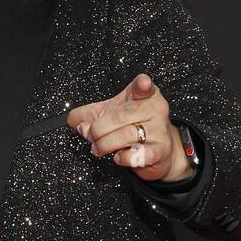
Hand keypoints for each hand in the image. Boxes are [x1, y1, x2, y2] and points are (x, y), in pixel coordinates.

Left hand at [66, 73, 192, 181]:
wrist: (158, 152)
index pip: (143, 87)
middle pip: (121, 115)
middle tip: (92, 136)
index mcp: (144, 95)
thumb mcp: (107, 114)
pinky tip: (119, 156)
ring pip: (127, 135)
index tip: (143, 83)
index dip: (142, 84)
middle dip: (99, 129)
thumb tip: (80, 125)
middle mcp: (155, 109)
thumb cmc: (131, 128)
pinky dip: (122, 157)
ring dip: (106, 144)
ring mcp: (159, 130)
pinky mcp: (160, 151)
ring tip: (99, 148)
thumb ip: (87, 115)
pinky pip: (137, 155)